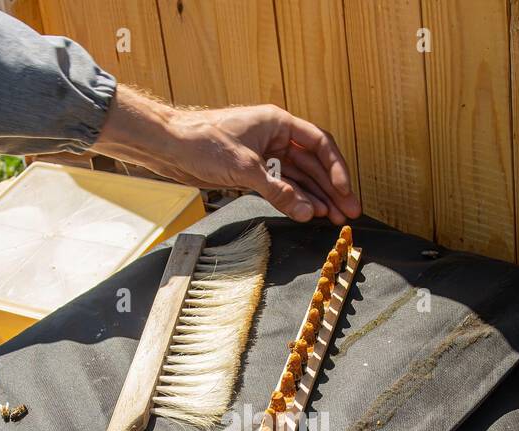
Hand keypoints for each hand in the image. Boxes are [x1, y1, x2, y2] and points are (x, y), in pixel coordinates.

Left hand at [94, 85, 361, 224]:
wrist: (168, 147)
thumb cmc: (202, 142)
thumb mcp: (244, 168)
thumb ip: (278, 191)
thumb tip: (305, 212)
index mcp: (278, 123)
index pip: (319, 143)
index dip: (336, 168)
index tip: (344, 191)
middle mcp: (276, 137)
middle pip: (313, 164)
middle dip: (331, 189)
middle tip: (349, 212)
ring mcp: (265, 155)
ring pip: (299, 178)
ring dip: (316, 198)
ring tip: (333, 219)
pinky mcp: (252, 172)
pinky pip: (281, 187)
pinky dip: (295, 200)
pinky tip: (308, 214)